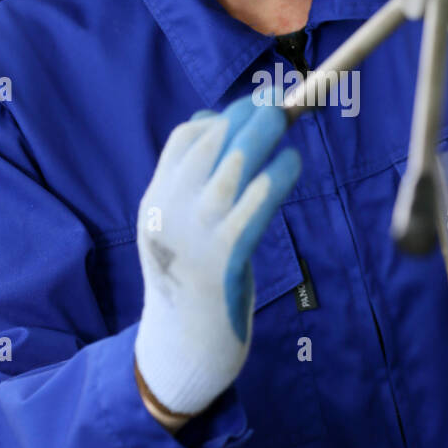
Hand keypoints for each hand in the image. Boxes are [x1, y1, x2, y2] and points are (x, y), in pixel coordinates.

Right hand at [134, 95, 300, 416]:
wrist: (184, 346)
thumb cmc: (192, 280)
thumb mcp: (177, 229)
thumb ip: (191, 186)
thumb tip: (219, 127)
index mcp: (155, 201)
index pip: (184, 140)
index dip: (221, 117)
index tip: (249, 109)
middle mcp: (170, 210)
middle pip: (213, 143)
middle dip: (248, 115)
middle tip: (278, 101)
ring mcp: (198, 231)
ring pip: (236, 163)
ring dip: (265, 133)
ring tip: (287, 120)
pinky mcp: (228, 253)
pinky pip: (259, 199)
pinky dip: (279, 172)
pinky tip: (292, 163)